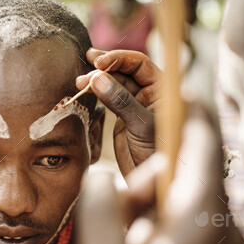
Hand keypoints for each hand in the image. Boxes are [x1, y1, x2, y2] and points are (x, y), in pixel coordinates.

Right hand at [76, 48, 159, 174]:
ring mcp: (136, 105)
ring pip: (115, 84)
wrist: (155, 184)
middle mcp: (151, 94)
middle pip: (125, 71)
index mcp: (163, 89)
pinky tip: (84, 90)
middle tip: (85, 64)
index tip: (98, 62)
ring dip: (97, 80)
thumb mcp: (142, 125)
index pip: (139, 64)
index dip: (118, 59)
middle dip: (104, 67)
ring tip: (80, 82)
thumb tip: (98, 79)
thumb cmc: (160, 153)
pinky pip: (109, 99)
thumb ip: (121, 101)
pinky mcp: (124, 119)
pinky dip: (96, 94)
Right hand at [77, 100, 243, 243]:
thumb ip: (98, 204)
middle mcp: (222, 225)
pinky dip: (160, 232)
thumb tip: (101, 170)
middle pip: (187, 171)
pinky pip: (189, 227)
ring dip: (149, 211)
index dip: (183, 104)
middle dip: (146, 179)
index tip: (164, 84)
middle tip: (116, 212)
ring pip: (184, 202)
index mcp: (200, 215)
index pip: (203, 135)